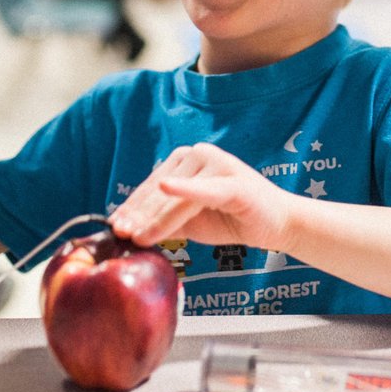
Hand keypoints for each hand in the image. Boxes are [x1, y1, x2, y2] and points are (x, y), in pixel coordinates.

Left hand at [110, 143, 291, 251]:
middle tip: (121, 235)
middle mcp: (199, 154)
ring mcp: (217, 164)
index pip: (150, 187)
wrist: (277, 224)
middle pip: (160, 191)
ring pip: (177, 198)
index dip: (131, 208)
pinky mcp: (234, 181)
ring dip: (156, 219)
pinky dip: (185, 189)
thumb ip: (164, 222)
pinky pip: (204, 189)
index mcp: (187, 160)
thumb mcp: (190, 222)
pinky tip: (166, 187)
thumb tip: (130, 231)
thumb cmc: (234, 218)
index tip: (113, 227)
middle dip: (139, 216)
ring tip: (138, 237)